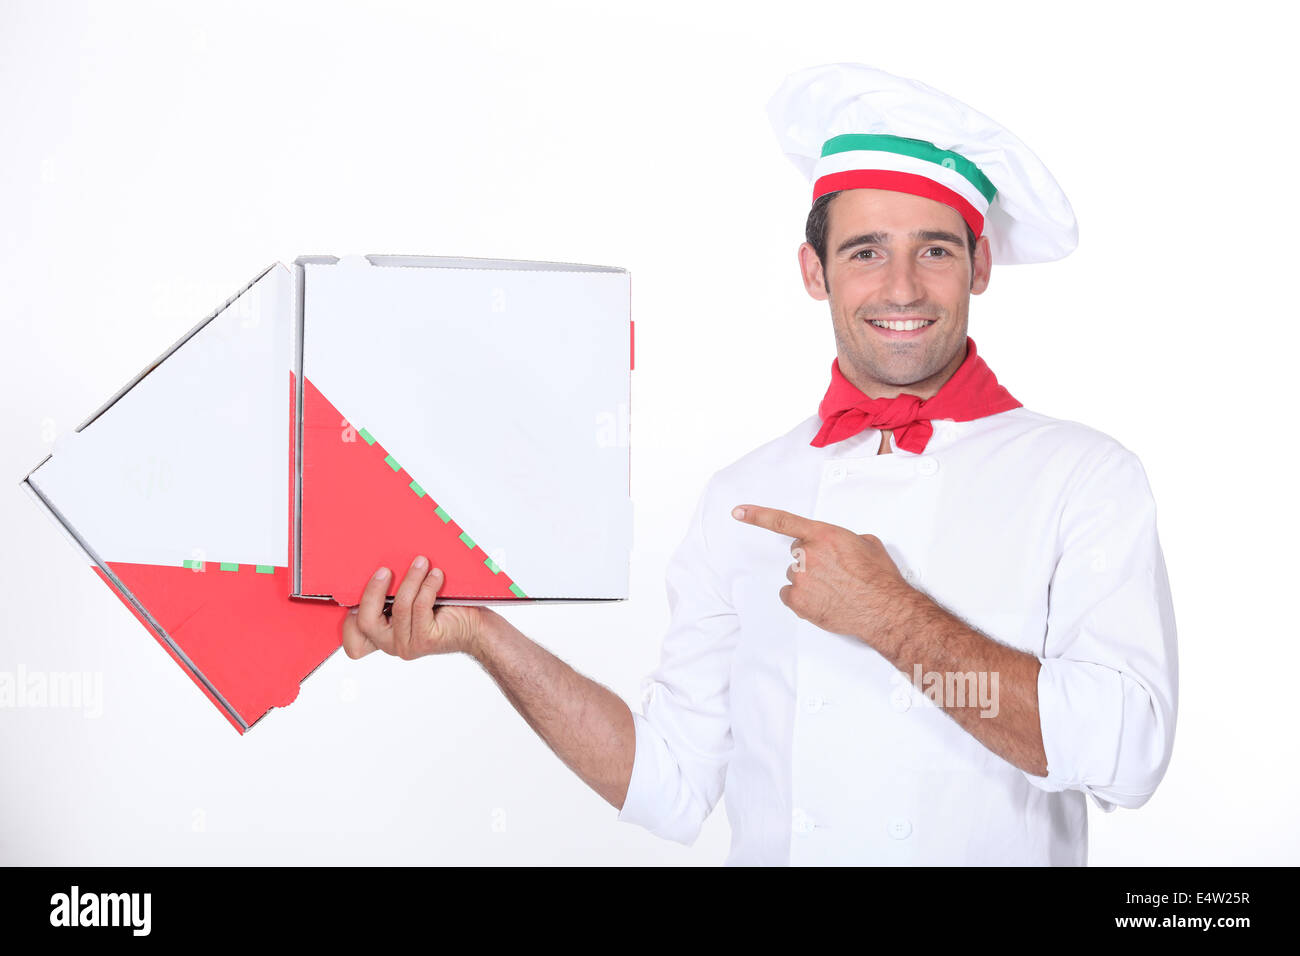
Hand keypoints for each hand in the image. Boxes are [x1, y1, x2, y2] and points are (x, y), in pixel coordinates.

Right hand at [341, 555, 499, 660]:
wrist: (477, 629)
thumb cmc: (445, 610)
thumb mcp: (411, 602)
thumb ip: (390, 596)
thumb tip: (380, 566)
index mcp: (382, 636)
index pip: (353, 641)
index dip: (348, 619)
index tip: (365, 586)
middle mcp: (391, 645)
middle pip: (365, 621)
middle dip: (373, 590)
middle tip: (385, 570)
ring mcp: (407, 645)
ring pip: (399, 606)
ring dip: (411, 579)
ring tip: (422, 563)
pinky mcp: (426, 640)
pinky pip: (420, 606)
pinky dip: (427, 586)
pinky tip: (436, 575)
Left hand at [731, 503, 911, 642]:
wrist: (884, 609)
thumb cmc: (878, 579)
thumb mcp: (867, 544)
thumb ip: (844, 539)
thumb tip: (842, 545)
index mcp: (823, 535)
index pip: (782, 521)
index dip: (757, 516)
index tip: (739, 512)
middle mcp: (808, 554)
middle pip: (797, 554)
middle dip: (811, 560)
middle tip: (833, 572)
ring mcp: (801, 578)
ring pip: (795, 576)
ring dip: (809, 581)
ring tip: (835, 589)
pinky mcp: (799, 601)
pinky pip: (790, 595)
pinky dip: (802, 599)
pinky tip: (822, 600)